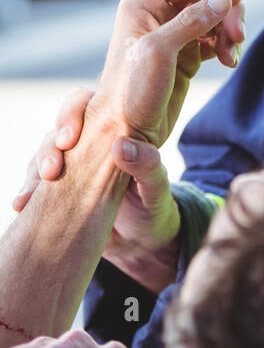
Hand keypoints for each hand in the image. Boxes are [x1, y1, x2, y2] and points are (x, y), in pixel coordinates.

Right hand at [13, 90, 181, 295]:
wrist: (141, 244)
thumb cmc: (155, 208)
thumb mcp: (158, 189)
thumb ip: (148, 166)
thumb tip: (120, 146)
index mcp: (115, 130)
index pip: (87, 104)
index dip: (72, 113)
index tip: (68, 139)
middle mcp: (89, 142)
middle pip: (58, 129)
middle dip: (49, 147)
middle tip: (50, 171)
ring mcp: (71, 165)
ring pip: (43, 156)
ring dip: (34, 172)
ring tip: (28, 198)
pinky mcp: (59, 189)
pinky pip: (36, 184)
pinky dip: (27, 193)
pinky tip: (21, 205)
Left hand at [90, 0, 243, 145]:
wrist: (126, 130)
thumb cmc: (130, 92)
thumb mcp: (159, 52)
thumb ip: (191, 22)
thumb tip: (225, 0)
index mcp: (143, 3)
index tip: (235, 1)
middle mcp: (158, 13)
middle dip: (227, 10)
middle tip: (237, 36)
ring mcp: (173, 34)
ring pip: (214, 15)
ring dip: (230, 31)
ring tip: (232, 56)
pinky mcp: (186, 54)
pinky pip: (216, 38)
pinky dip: (228, 46)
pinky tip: (229, 62)